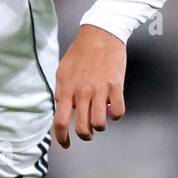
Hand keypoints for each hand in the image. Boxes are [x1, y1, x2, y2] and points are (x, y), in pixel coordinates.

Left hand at [53, 24, 126, 148]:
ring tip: (100, 119)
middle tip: (87, 132)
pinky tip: (113, 108)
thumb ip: (61, 92)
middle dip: (85, 135)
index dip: (61, 138)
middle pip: (82, 128)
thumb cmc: (80, 53)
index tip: (66, 144)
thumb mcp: (62, 71)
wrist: (100, 34)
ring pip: (100, 123)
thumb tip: (61, 109)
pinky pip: (118, 112)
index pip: (60, 121)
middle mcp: (82, 92)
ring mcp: (99, 90)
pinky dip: (116, 115)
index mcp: (66, 89)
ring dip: (100, 126)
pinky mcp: (116, 86)